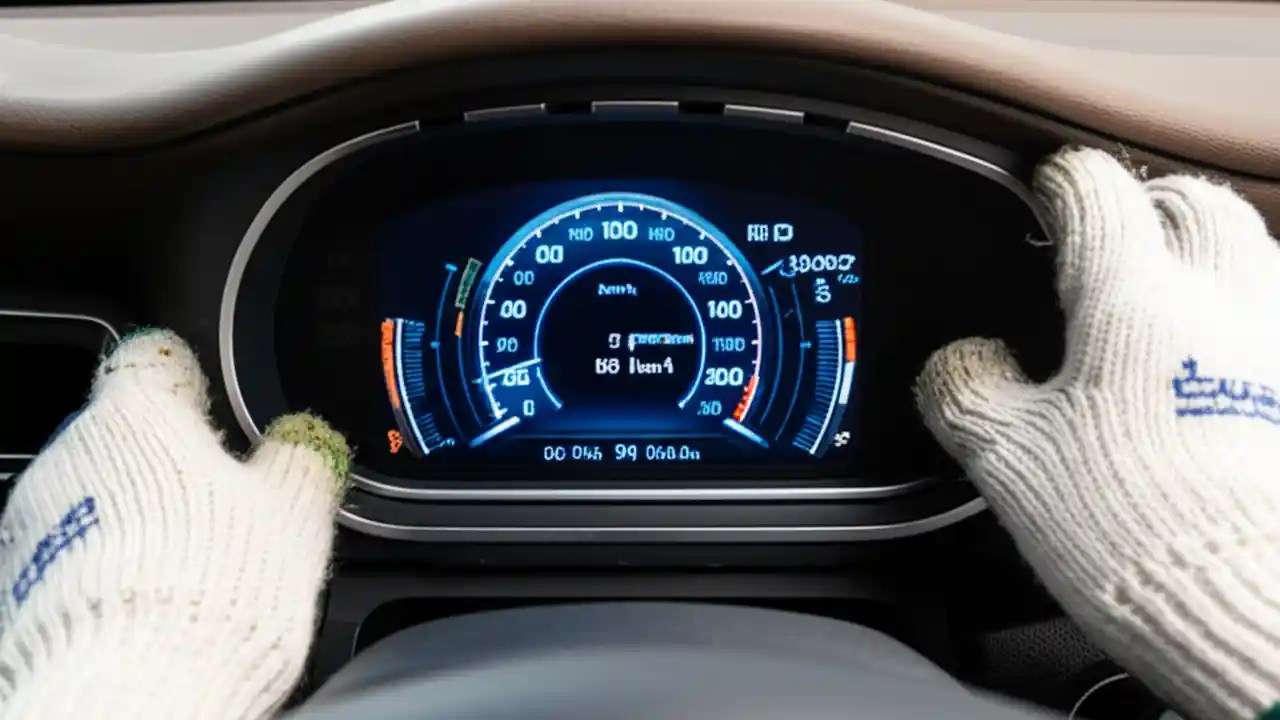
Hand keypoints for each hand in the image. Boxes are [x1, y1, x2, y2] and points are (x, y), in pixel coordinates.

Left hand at [0, 329, 348, 719]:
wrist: (134, 692)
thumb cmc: (216, 587)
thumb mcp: (294, 511)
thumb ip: (299, 458)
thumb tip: (306, 440)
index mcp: (138, 414)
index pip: (153, 360)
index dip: (189, 379)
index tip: (210, 398)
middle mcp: (69, 454)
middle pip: (125, 438)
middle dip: (169, 468)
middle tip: (227, 514)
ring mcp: (33, 523)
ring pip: (95, 499)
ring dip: (135, 521)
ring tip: (191, 574)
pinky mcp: (14, 585)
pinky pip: (70, 559)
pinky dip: (105, 572)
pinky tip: (150, 609)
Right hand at [916, 148, 1279, 719]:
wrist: (1245, 607)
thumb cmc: (1130, 528)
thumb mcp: (1008, 461)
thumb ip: (970, 391)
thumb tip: (958, 364)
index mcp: (1132, 301)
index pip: (1096, 189)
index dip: (1057, 179)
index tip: (1039, 192)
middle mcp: (1221, 303)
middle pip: (1194, 198)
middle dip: (1148, 201)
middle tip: (1109, 230)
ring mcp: (1276, 346)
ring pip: (1252, 250)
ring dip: (1205, 252)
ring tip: (1163, 289)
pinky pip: (1274, 320)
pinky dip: (1240, 317)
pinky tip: (1209, 361)